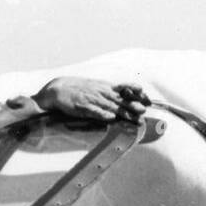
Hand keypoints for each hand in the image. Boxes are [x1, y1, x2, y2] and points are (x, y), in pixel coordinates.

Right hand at [32, 77, 149, 121]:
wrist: (58, 89)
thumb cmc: (80, 90)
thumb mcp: (97, 87)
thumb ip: (111, 92)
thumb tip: (127, 98)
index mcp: (105, 87)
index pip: (123, 89)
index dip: (135, 93)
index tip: (147, 99)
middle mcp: (100, 93)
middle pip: (119, 99)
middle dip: (132, 104)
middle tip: (144, 110)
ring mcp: (92, 100)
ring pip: (110, 106)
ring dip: (123, 112)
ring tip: (135, 117)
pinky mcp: (82, 107)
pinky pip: (94, 111)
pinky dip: (102, 114)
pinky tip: (110, 117)